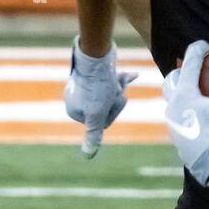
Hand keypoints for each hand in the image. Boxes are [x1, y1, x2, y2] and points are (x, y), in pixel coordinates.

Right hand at [63, 37, 137, 157]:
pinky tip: (133, 75)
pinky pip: (110, 81)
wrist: (96, 54)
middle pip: (105, 108)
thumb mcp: (97, 114)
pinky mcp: (94, 74)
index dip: (112, 114)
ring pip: (109, 95)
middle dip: (116, 100)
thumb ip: (94, 134)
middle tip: (116, 91)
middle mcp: (78, 99)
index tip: (110, 104)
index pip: (101, 122)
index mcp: (74, 111)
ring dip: (119, 89)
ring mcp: (85, 86)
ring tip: (118, 80)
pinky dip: (120, 79)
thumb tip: (88, 155)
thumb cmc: (98, 86)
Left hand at [163, 39, 208, 194]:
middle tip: (192, 68)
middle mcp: (174, 107)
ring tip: (195, 90)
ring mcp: (174, 124)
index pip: (189, 65)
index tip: (205, 45)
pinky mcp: (179, 138)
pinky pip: (180, 116)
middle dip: (180, 72)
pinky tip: (200, 114)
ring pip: (173, 100)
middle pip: (171, 82)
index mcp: (183, 95)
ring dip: (182, 91)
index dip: (197, 51)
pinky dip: (188, 109)